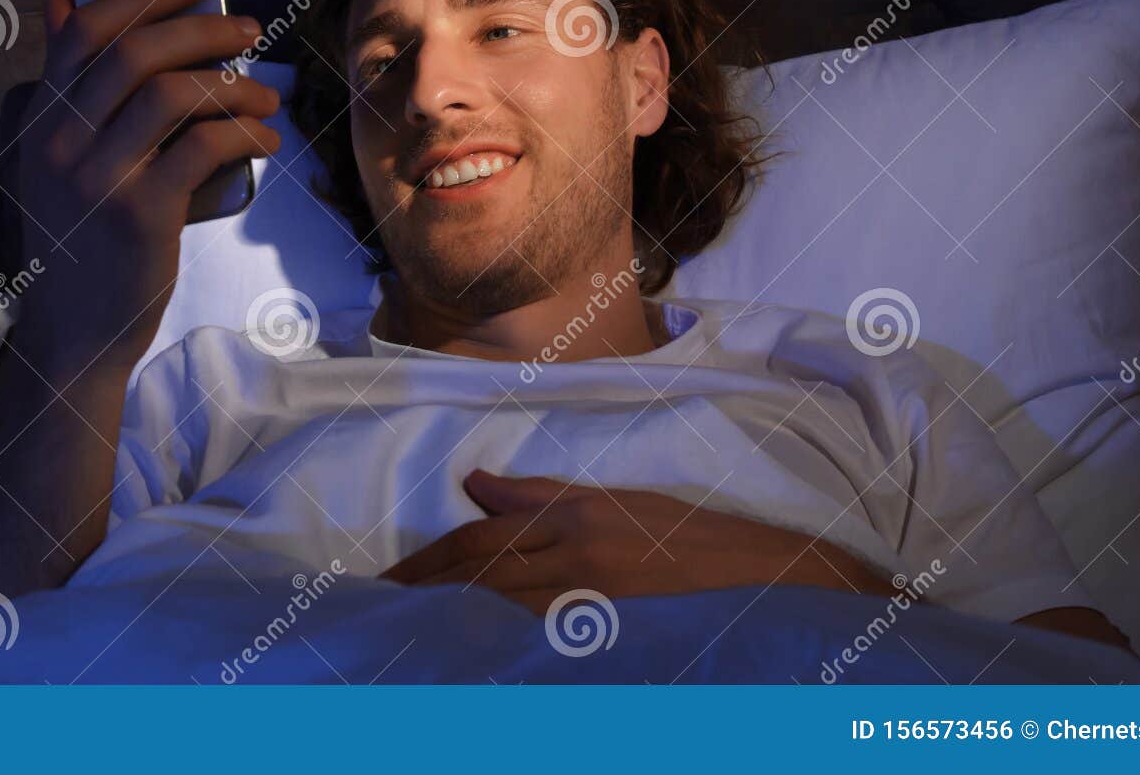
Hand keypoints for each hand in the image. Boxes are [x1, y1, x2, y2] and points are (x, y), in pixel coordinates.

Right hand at [14, 0, 280, 377]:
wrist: (71, 332)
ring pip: (175, 93)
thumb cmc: (77, 239)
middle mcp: (61, 140)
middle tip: (248, 30)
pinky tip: (266, 141)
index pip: (86, 29)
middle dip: (204, 28)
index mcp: (41, 118)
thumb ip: (63, 85)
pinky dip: (246, 134)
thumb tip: (61, 1)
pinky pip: (205, 148)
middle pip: (138, 50)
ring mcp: (99, 177)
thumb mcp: (52, 157)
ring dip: (236, 86)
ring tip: (266, 99)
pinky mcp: (141, 214)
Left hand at [380, 470, 895, 613]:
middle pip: (480, 572)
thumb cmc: (685, 536)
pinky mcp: (613, 630)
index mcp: (574, 515)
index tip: (388, 582)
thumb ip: (538, 494)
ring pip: (502, 608)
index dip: (428, 561)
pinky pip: (543, 641)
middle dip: (423, 590)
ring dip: (449, 620)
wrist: (762, 576)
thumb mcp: (612, 501)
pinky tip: (468, 656)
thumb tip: (474, 483)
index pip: (481, 539)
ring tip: (404, 635)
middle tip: (376, 609)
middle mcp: (578, 551)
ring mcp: (595, 597)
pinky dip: (500, 646)